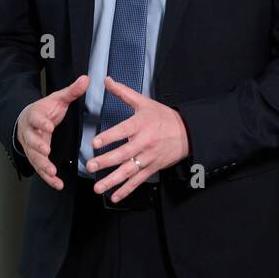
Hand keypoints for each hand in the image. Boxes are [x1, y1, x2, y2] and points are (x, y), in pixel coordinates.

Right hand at [17, 74, 88, 190]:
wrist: (27, 119)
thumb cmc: (45, 110)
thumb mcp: (58, 99)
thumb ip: (72, 91)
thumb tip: (86, 79)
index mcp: (35, 116)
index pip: (36, 119)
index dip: (41, 123)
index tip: (48, 127)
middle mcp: (29, 133)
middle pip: (32, 141)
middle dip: (38, 147)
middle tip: (46, 152)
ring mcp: (31, 147)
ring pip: (34, 158)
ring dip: (43, 166)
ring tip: (53, 173)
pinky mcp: (35, 157)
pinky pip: (40, 169)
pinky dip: (47, 177)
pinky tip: (57, 184)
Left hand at [86, 76, 189, 201]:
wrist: (187, 132)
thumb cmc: (163, 117)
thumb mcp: (144, 102)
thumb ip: (123, 93)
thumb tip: (107, 80)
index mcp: (141, 124)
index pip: (122, 131)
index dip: (108, 138)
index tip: (95, 144)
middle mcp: (144, 142)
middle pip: (123, 154)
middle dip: (105, 161)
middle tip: (91, 166)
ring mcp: (148, 158)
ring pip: (128, 171)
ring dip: (112, 181)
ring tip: (98, 187)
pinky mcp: (152, 168)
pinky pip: (137, 181)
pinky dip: (126, 190)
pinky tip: (114, 197)